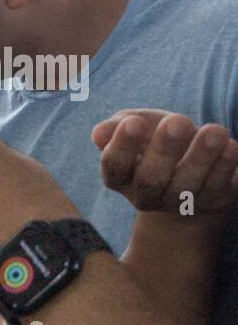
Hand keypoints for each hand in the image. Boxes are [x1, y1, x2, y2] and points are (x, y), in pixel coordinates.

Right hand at [93, 109, 237, 215]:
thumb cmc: (155, 140)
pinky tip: (231, 146)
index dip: (122, 147)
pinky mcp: (210, 202)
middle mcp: (145, 195)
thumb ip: (116, 127)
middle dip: (164, 150)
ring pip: (187, 185)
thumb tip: (100, 133)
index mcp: (120, 177)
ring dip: (201, 157)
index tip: (134, 122)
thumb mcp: (135, 126)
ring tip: (214, 131)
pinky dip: (225, 167)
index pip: (114, 166)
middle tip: (177, 121)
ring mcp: (178, 203)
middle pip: (150, 180)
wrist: (188, 165)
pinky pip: (217, 187)